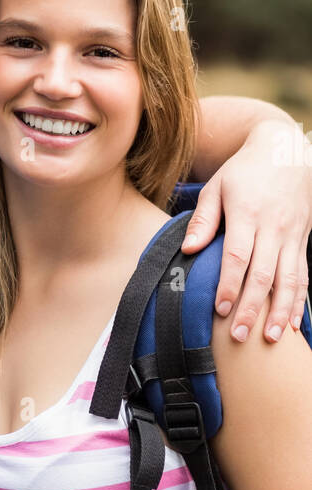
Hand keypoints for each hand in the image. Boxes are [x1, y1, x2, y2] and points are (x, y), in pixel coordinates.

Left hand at [181, 118, 310, 342]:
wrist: (286, 150)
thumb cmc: (244, 171)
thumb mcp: (217, 187)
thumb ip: (203, 219)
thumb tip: (188, 249)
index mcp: (248, 213)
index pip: (238, 255)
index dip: (230, 284)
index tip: (220, 309)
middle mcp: (274, 226)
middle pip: (264, 273)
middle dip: (252, 307)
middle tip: (240, 335)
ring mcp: (292, 234)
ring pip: (289, 279)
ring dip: (279, 311)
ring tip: (269, 339)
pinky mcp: (303, 239)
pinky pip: (303, 275)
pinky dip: (298, 301)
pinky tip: (290, 324)